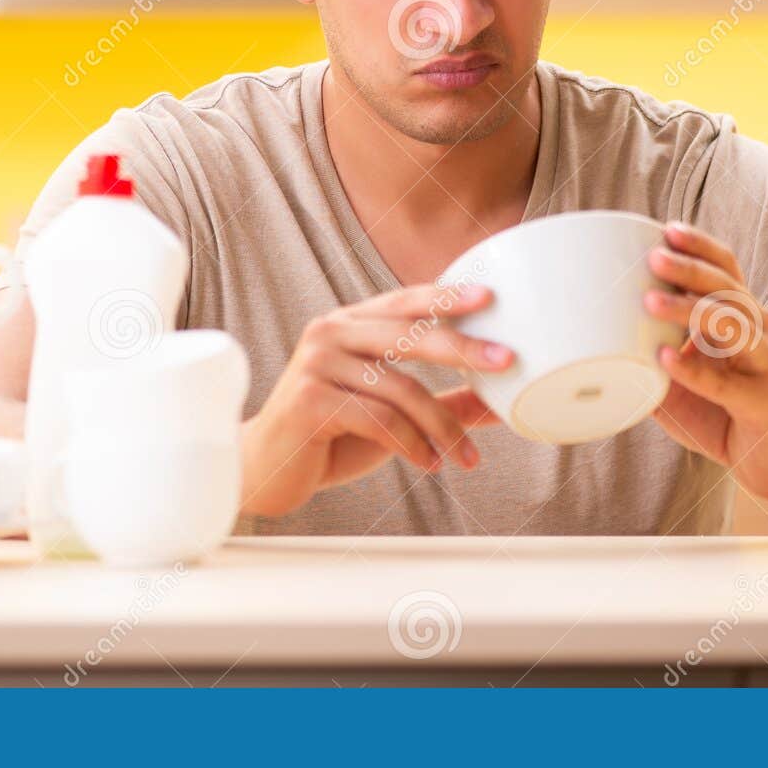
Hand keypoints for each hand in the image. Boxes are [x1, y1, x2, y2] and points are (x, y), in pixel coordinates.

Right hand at [239, 283, 512, 516]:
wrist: (263, 471)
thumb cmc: (327, 437)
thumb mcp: (389, 415)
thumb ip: (438, 403)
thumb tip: (496, 405)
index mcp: (346, 325)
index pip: (403, 301)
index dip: (446, 296)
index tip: (488, 297)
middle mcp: (328, 334)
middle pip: (409, 335)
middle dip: (462, 348)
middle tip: (505, 361)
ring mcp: (316, 365)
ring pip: (400, 389)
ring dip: (442, 427)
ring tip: (465, 456)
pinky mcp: (309, 401)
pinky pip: (379, 420)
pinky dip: (413, 445)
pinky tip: (430, 463)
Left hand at [642, 222, 767, 505]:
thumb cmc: (727, 412)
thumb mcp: (684, 378)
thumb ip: (652, 356)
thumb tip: (598, 339)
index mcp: (743, 317)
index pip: (726, 270)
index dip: (701, 247)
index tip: (667, 229)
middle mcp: (760, 332)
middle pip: (729, 289)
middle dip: (690, 270)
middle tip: (654, 257)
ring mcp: (766, 366)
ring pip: (733, 327)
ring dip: (691, 311)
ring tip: (651, 302)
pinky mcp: (764, 403)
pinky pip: (728, 384)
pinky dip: (696, 371)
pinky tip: (667, 360)